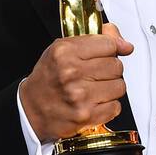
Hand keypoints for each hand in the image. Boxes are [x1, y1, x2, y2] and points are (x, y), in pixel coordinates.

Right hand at [19, 22, 133, 141]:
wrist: (30, 109)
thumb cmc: (48, 78)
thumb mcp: (64, 49)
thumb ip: (96, 39)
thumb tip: (125, 44)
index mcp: (65, 52)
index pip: (109, 44)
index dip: (111, 49)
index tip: (107, 54)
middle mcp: (71, 73)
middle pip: (116, 66)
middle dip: (110, 70)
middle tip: (95, 74)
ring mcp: (80, 95)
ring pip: (119, 86)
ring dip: (111, 88)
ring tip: (95, 88)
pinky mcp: (86, 115)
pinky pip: (116, 106)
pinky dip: (109, 106)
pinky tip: (94, 102)